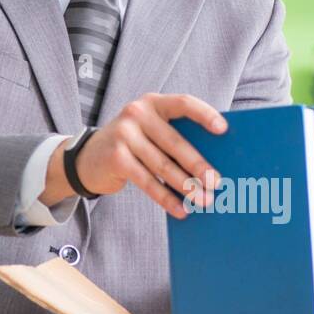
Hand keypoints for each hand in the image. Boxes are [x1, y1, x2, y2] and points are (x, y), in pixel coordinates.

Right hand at [64, 92, 226, 217]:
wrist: (89, 157)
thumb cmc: (134, 144)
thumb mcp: (151, 131)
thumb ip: (175, 137)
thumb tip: (211, 166)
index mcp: (153, 103)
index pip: (183, 103)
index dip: (205, 115)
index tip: (223, 130)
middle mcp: (137, 114)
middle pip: (175, 142)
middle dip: (198, 165)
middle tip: (217, 183)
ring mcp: (124, 135)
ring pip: (163, 165)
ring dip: (186, 186)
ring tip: (203, 201)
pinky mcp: (116, 158)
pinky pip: (147, 182)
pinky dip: (166, 198)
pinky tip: (181, 210)